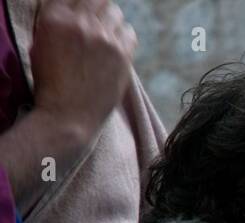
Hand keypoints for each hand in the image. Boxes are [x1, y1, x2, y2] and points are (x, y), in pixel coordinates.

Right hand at [29, 0, 136, 148]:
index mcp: (54, 17)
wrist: (68, 116)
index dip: (80, 4)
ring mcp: (103, 37)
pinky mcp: (122, 54)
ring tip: (105, 34)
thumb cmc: (51, 83)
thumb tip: (73, 9)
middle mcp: (80, 22)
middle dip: (95, 8)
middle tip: (95, 22)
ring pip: (115, 11)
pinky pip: (129, 31)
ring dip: (110, 19)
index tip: (83, 13)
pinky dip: (123, 35)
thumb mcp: (41, 45)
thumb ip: (57, 22)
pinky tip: (116, 46)